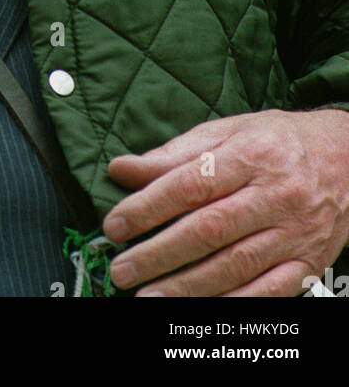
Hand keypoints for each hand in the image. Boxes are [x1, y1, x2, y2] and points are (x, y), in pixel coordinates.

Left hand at [101, 109, 348, 296]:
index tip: (115, 224)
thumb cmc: (277, 142)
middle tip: (122, 269)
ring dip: (187, 287)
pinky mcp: (308, 263)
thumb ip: (174, 154)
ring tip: (148, 297)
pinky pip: (269, 292)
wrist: (348, 158)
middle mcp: (275, 195)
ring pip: (235, 266)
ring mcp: (294, 233)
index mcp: (250, 154)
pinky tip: (201, 310)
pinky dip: (233, 304)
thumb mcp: (228, 131)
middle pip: (210, 229)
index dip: (149, 206)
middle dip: (160, 253)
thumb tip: (122, 169)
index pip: (191, 183)